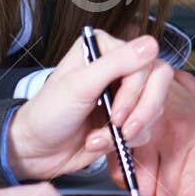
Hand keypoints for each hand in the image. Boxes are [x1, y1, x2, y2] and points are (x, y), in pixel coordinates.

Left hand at [5, 31, 175, 181]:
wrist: (36, 152)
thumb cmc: (48, 114)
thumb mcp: (79, 86)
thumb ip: (116, 64)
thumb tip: (151, 44)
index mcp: (104, 48)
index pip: (144, 62)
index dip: (135, 91)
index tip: (116, 113)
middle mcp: (118, 66)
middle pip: (158, 82)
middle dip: (141, 111)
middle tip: (122, 129)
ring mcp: (123, 92)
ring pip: (154, 107)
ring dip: (128, 130)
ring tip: (98, 138)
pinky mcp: (126, 117)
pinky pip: (145, 128)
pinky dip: (124, 142)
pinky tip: (98, 142)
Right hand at [120, 79, 194, 195]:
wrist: (156, 82)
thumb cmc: (187, 119)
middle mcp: (180, 132)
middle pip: (168, 193)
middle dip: (169, 194)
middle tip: (172, 173)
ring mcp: (151, 131)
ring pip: (146, 188)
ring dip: (149, 184)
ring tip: (157, 163)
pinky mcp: (125, 134)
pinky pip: (124, 176)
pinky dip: (129, 175)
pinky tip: (139, 159)